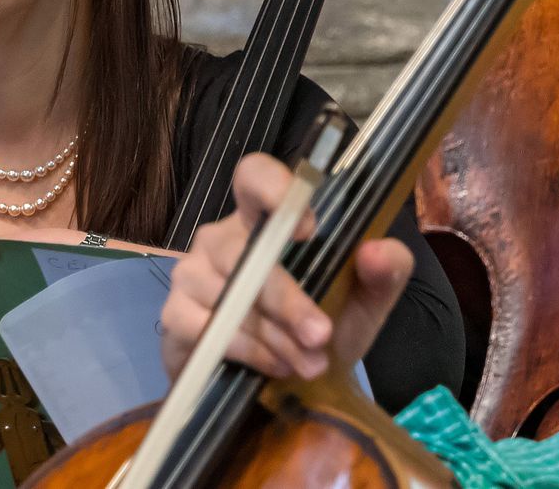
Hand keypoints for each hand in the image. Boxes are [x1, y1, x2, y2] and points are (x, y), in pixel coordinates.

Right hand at [158, 153, 413, 381]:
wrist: (285, 382)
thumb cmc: (323, 321)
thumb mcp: (364, 302)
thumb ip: (384, 273)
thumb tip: (377, 251)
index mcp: (264, 216)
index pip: (255, 175)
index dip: (274, 189)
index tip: (309, 227)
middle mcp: (222, 235)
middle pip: (245, 252)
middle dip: (287, 300)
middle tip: (321, 335)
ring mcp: (192, 272)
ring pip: (230, 298)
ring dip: (274, 335)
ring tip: (308, 362)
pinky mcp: (175, 314)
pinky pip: (208, 330)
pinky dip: (248, 352)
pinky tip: (275, 366)